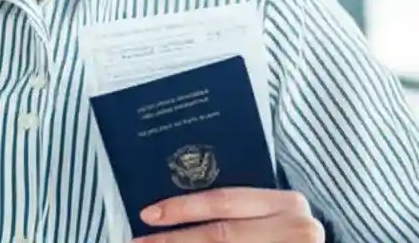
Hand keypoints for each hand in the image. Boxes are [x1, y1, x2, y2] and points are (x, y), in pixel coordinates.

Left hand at [135, 188, 323, 242]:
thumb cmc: (282, 231)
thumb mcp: (264, 213)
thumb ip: (231, 207)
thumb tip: (169, 209)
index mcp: (287, 202)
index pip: (224, 200)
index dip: (182, 208)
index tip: (147, 215)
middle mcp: (297, 228)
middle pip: (221, 235)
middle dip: (174, 240)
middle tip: (139, 242)